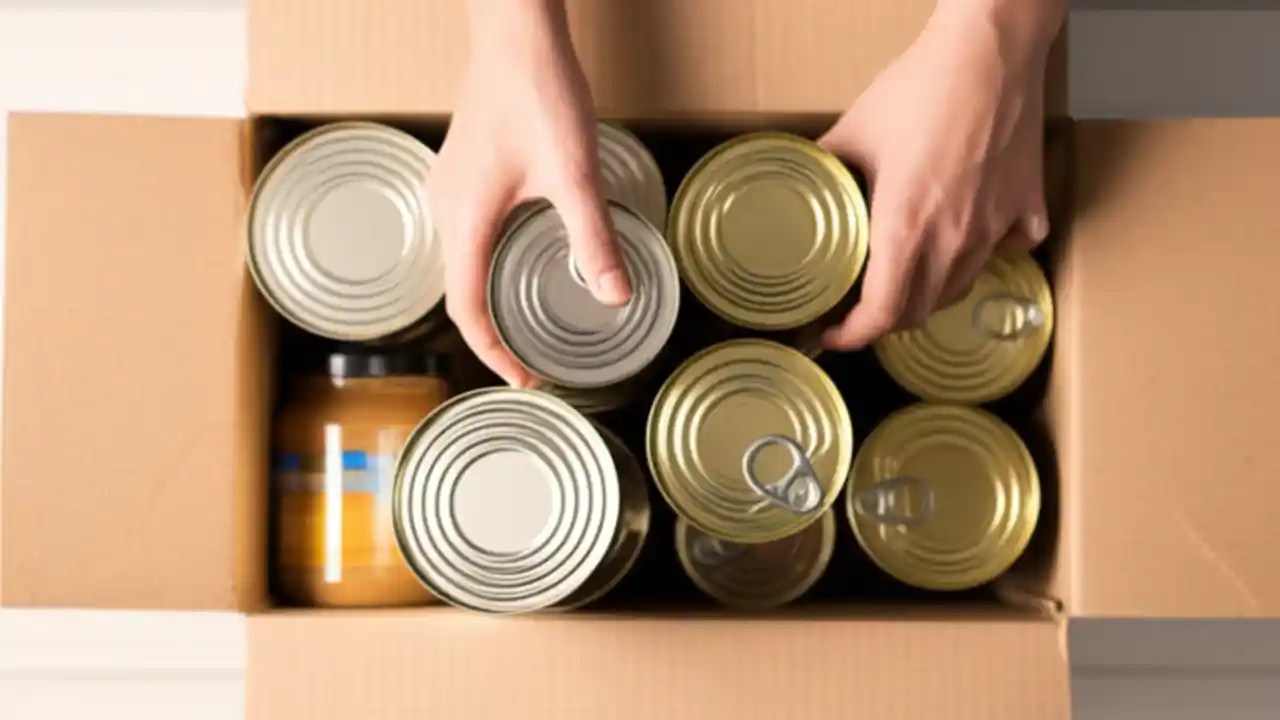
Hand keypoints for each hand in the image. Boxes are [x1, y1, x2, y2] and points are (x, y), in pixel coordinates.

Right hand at [428, 2, 628, 387]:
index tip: (524, 380)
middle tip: (532, 361)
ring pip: (461, 263)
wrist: (515, 35)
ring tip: (526, 324)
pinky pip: (466, 235)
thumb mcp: (575, 174)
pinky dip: (487, 265)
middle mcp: (445, 208)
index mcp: (464, 218)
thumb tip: (613, 297)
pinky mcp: (460, 173)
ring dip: (489, 300)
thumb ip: (593, 239)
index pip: (465, 310)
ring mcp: (448, 189)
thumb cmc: (539, 95)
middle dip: (493, 334)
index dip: (493, 354)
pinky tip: (518, 264)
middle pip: (459, 292)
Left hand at [819, 1, 1062, 349]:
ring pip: (958, 287)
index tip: (833, 335)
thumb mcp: (854, 132)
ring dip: (927, 293)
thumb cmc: (921, 87)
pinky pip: (1005, 253)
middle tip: (860, 305)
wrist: (989, 52)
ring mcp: (994, 228)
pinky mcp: (1025, 207)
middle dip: (885, 319)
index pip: (882, 315)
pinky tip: (965, 238)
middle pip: (919, 312)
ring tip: (904, 276)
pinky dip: (983, 257)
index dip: (853, 336)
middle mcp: (953, 241)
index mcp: (906, 230)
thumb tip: (798, 185)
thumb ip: (825, 170)